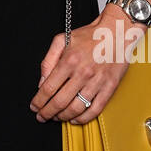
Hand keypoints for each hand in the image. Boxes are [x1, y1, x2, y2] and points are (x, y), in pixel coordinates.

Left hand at [30, 7, 143, 123]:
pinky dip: (83, 118)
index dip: (39, 101)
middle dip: (47, 113)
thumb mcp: (62, 40)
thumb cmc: (89, 35)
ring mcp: (97, 81)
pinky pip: (95, 109)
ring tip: (57, 117)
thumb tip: (42, 82)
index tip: (34, 107)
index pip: (48, 88)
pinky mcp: (110, 87)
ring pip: (77, 108)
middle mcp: (82, 73)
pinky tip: (75, 119)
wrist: (116, 31)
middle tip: (42, 116)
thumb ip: (48, 61)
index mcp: (69, 61)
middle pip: (60, 101)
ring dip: (63, 117)